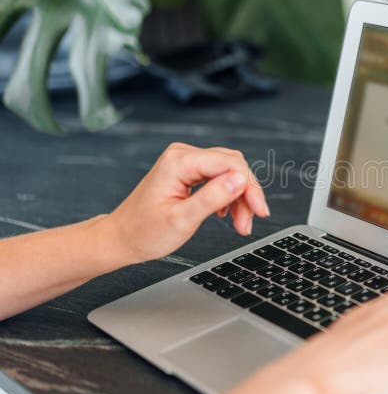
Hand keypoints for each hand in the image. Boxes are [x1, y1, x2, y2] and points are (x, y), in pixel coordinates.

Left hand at [106, 142, 268, 263]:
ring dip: (239, 197)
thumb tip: (241, 180)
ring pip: (228, 172)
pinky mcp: (187, 171)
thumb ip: (212, 198)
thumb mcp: (182, 220)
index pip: (229, 164)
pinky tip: (226, 214)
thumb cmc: (144, 232)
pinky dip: (228, 196)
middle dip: (246, 193)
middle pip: (232, 165)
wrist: (121, 238)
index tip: (259, 210)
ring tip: (240, 223)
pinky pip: (218, 177)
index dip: (250, 186)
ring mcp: (184, 162)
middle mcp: (182, 155)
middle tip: (250, 221)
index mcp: (179, 162)